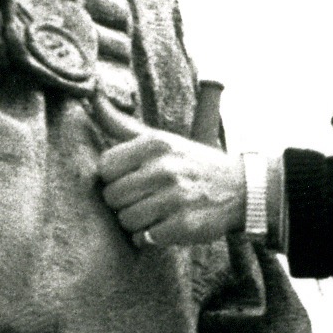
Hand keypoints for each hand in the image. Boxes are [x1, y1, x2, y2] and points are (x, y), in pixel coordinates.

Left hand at [94, 106, 245, 246]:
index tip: (131, 177)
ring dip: (136, 222)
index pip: (105, 167)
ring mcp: (176, 198)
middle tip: (144, 197)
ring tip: (155, 212)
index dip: (114, 177)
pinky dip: (150, 237)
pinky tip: (164, 226)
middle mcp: (165, 168)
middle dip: (123, 201)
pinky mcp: (184, 225)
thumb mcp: (160, 138)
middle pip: (112, 196)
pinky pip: (144, 238)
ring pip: (125, 220)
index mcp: (155, 144)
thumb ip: (121, 122)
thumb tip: (91, 94)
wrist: (241, 188)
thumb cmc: (191, 162)